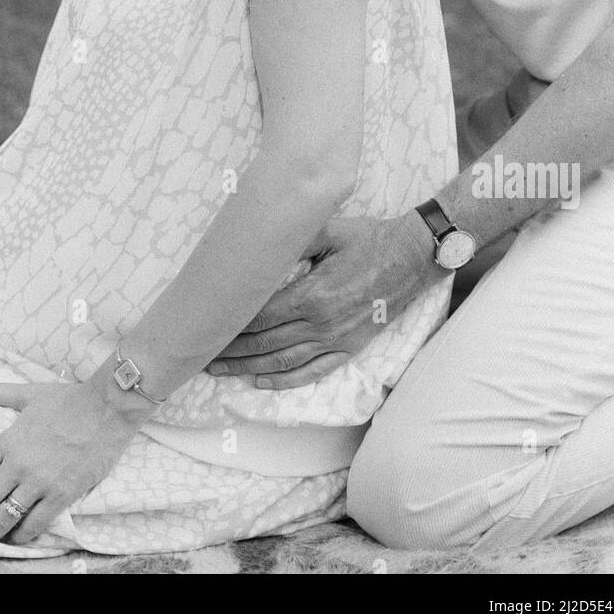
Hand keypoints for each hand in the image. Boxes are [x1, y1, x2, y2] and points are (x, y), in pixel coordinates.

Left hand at [0, 373, 143, 545]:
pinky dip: (22, 536)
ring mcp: (41, 480)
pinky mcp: (63, 493)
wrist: (110, 406)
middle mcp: (19, 463)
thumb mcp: (28, 394)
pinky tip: (18, 537)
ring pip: (4, 519)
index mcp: (7, 440)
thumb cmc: (69, 399)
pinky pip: (34, 524)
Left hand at [206, 212, 439, 389]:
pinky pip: (312, 372)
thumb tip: (257, 247)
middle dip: (231, 350)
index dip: (231, 325)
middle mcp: (321, 323)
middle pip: (264, 343)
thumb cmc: (368, 239)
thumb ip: (291, 241)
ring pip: (283, 362)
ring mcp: (336, 340)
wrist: (411, 258)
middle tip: (202, 353)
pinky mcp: (349, 348)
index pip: (259, 317)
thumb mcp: (326, 230)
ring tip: (221, 371)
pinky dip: (284, 381)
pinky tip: (262, 382)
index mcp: (312, 294)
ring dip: (248, 368)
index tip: (208, 327)